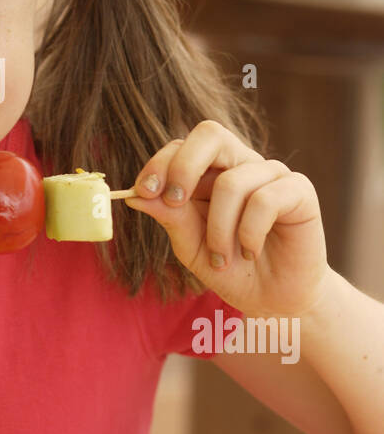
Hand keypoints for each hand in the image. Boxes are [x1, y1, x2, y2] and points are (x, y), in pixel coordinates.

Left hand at [124, 120, 328, 317]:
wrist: (273, 300)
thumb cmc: (230, 269)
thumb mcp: (191, 246)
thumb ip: (169, 217)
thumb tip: (134, 195)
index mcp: (211, 172)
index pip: (182, 146)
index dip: (160, 163)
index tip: (143, 192)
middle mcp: (242, 164)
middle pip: (210, 134)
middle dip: (184, 167)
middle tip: (174, 201)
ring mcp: (272, 174)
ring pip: (232, 182)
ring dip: (218, 229)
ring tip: (221, 258)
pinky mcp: (299, 190)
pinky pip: (264, 200)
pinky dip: (249, 233)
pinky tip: (250, 253)